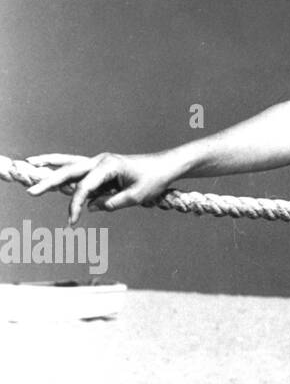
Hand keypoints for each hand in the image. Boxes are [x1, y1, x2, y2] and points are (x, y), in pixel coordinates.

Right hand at [25, 151, 178, 226]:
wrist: (166, 166)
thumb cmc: (154, 180)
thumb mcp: (136, 196)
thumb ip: (113, 203)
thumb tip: (93, 207)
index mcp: (108, 165)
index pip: (85, 187)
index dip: (76, 205)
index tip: (72, 222)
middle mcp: (100, 160)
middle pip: (69, 170)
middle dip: (49, 181)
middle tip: (31, 192)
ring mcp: (99, 162)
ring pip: (70, 163)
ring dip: (50, 166)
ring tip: (30, 163)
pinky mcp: (101, 168)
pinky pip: (79, 170)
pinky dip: (64, 170)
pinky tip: (50, 171)